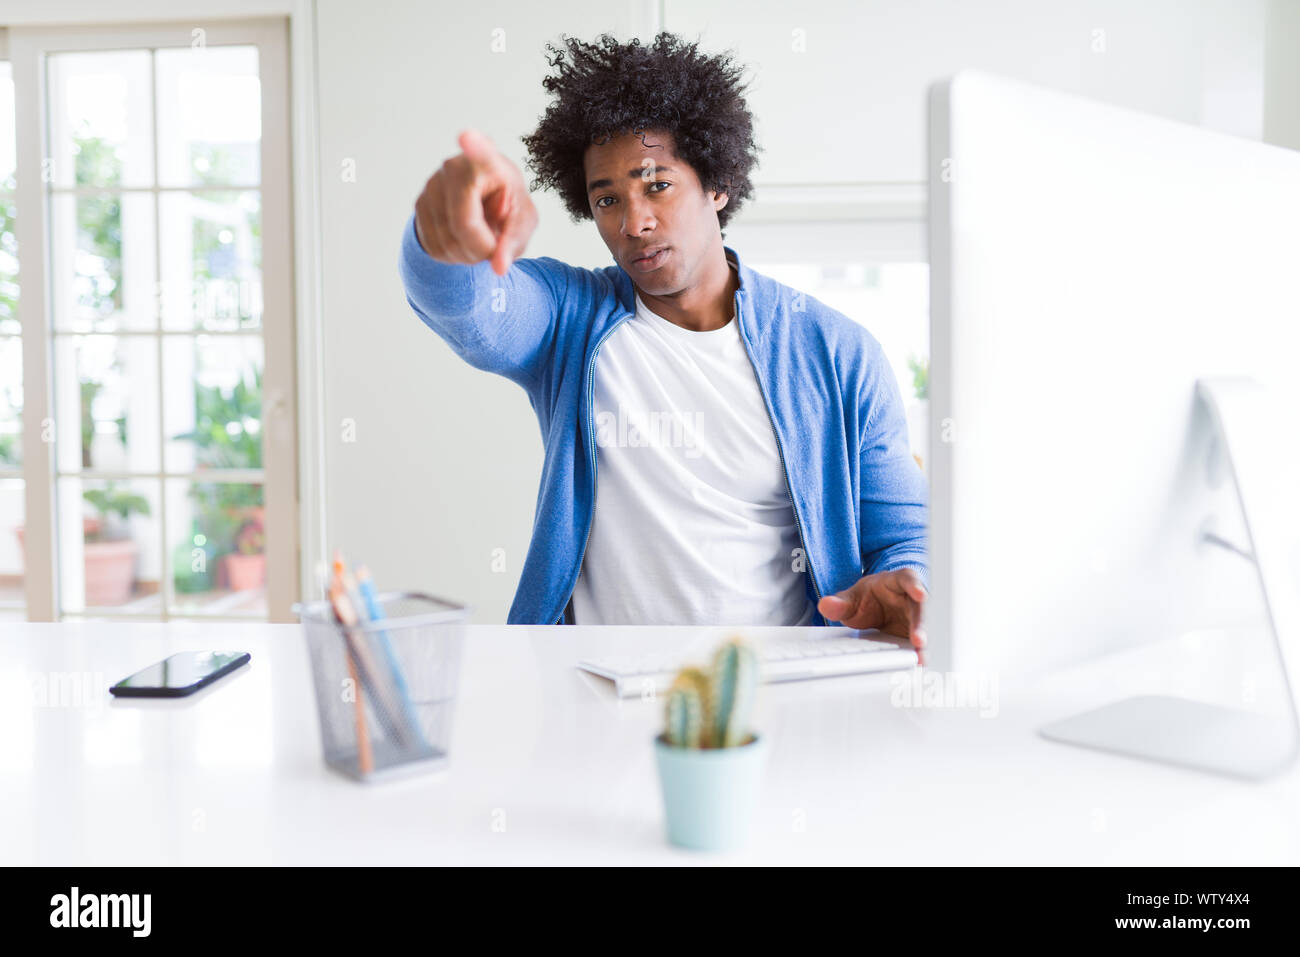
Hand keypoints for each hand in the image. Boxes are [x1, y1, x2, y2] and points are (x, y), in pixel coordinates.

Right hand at [413, 128, 538, 276]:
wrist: (482, 199)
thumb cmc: (507, 205)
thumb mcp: (522, 221)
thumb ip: (514, 241)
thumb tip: (499, 267)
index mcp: (489, 163)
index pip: (482, 154)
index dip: (475, 147)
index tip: (467, 136)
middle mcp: (454, 167)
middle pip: (464, 225)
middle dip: (482, 248)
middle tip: (495, 246)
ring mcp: (432, 184)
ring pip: (447, 242)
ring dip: (468, 255)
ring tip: (480, 239)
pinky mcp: (419, 203)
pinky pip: (434, 246)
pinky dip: (452, 255)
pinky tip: (462, 240)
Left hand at [816, 568, 927, 664]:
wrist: (872, 607)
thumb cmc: (867, 598)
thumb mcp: (851, 598)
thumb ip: (839, 602)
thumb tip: (825, 605)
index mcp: (896, 582)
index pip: (908, 579)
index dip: (915, 586)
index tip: (920, 594)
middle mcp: (910, 599)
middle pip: (920, 609)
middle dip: (921, 624)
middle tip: (919, 640)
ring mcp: (915, 618)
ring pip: (924, 628)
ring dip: (923, 643)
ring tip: (920, 658)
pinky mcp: (915, 634)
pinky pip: (919, 644)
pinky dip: (918, 653)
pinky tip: (918, 664)